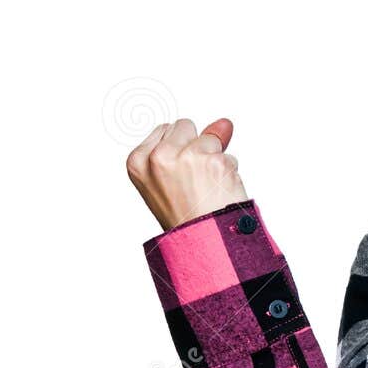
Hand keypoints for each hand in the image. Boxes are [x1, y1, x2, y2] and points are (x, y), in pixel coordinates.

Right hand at [126, 117, 248, 231]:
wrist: (202, 244)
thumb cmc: (184, 216)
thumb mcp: (169, 181)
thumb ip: (190, 146)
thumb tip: (224, 123)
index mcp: (138, 161)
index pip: (165, 129)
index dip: (178, 150)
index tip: (178, 175)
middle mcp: (159, 157)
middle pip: (186, 126)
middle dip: (195, 147)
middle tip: (192, 182)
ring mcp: (187, 157)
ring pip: (211, 138)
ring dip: (215, 161)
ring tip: (206, 189)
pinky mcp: (214, 162)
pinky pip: (229, 156)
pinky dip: (229, 172)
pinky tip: (218, 192)